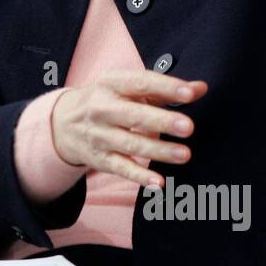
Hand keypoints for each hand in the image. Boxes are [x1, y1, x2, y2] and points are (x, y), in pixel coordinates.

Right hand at [50, 71, 207, 188]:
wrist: (64, 122)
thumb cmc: (108, 100)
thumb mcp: (128, 87)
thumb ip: (164, 89)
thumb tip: (201, 88)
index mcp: (111, 83)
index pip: (140, 82)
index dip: (166, 87)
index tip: (190, 93)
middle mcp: (102, 108)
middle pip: (134, 116)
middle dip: (162, 121)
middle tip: (188, 127)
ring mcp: (100, 135)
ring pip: (131, 145)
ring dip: (158, 151)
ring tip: (184, 154)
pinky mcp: (101, 159)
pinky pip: (122, 168)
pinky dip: (140, 177)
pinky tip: (159, 183)